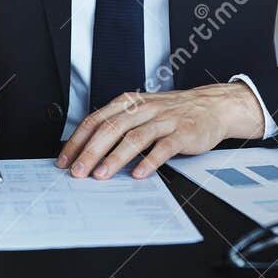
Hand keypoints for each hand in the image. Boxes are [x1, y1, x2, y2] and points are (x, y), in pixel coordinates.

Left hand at [56, 83, 263, 180]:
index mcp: (129, 103)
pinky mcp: (183, 132)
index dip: (78, 140)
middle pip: (111, 128)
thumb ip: (118, 127)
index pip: (96, 119)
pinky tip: (139, 173)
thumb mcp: (142, 112)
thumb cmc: (173, 112)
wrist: (212, 106)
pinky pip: (163, 147)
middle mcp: (144, 109)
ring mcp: (164, 120)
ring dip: (115, 157)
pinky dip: (150, 161)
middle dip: (91, 151)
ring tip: (102, 174)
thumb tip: (88, 151)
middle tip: (78, 171)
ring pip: (135, 137)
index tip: (65, 159)